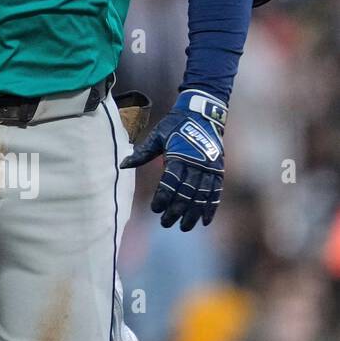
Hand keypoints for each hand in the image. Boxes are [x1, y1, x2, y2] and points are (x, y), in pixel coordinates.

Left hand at [120, 89, 226, 230]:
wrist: (202, 114)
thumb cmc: (175, 125)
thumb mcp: (157, 136)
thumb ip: (142, 153)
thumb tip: (123, 164)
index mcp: (179, 155)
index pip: (170, 183)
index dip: (163, 198)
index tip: (155, 209)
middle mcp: (196, 164)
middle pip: (185, 193)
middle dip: (175, 210)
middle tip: (166, 223)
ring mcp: (209, 168)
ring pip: (201, 196)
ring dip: (192, 213)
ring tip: (184, 227)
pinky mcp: (218, 170)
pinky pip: (215, 193)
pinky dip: (211, 207)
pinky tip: (205, 221)